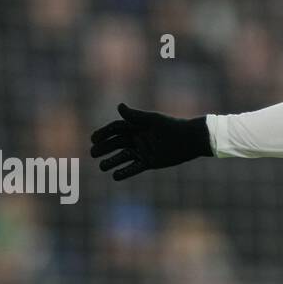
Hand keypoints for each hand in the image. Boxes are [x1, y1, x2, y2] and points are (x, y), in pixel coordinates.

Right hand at [90, 103, 211, 179]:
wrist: (190, 140)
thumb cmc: (172, 127)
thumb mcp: (153, 120)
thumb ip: (136, 116)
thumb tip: (119, 107)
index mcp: (136, 126)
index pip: (115, 129)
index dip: (104, 134)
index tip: (93, 139)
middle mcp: (137, 138)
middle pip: (116, 143)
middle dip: (104, 148)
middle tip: (93, 153)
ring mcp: (142, 151)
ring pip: (123, 157)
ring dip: (111, 161)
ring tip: (101, 167)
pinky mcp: (149, 162)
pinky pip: (134, 168)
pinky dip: (125, 172)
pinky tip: (115, 176)